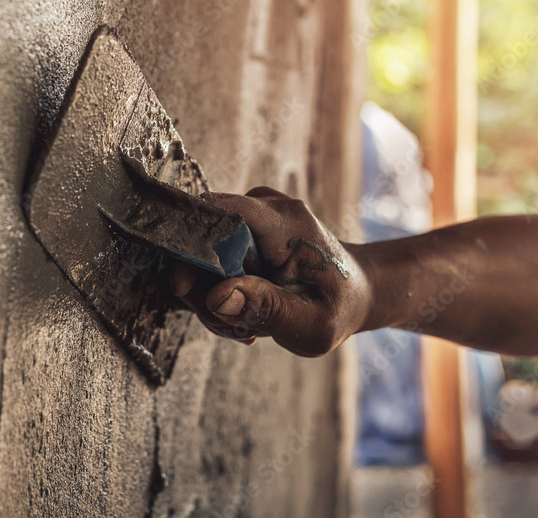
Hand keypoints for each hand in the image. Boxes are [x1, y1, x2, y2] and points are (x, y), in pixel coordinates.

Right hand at [169, 187, 373, 356]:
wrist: (355, 293)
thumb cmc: (339, 308)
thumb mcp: (311, 324)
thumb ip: (267, 309)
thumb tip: (217, 298)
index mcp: (286, 222)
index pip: (221, 210)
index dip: (192, 242)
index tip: (182, 286)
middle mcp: (264, 208)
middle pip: (203, 241)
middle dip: (204, 291)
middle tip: (230, 328)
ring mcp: (251, 217)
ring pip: (202, 255)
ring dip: (212, 299)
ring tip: (245, 327)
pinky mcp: (242, 231)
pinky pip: (211, 261)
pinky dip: (220, 294)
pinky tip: (244, 317)